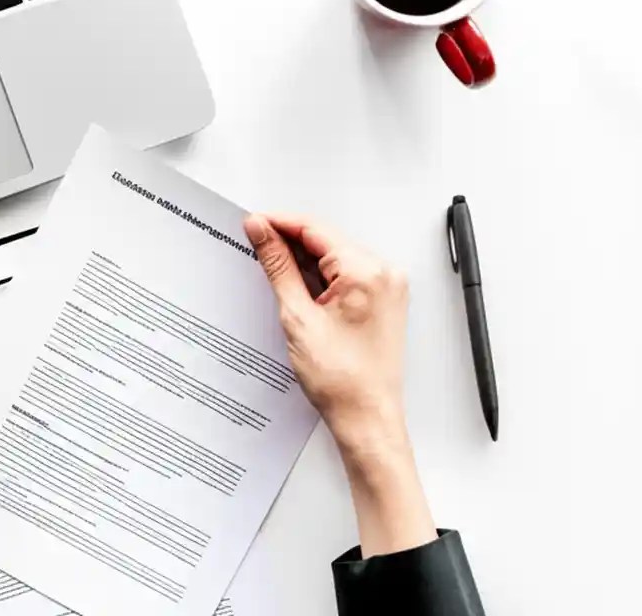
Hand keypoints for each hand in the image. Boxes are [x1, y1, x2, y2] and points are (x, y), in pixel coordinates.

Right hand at [244, 213, 434, 555]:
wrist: (367, 418)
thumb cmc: (342, 380)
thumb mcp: (298, 317)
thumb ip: (278, 267)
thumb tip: (262, 232)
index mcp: (367, 272)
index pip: (315, 229)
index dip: (279, 223)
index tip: (254, 224)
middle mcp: (384, 273)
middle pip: (326, 240)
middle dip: (289, 243)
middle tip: (255, 248)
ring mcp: (387, 286)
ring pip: (335, 257)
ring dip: (304, 261)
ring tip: (274, 276)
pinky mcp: (383, 300)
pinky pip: (346, 275)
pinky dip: (320, 278)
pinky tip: (298, 290)